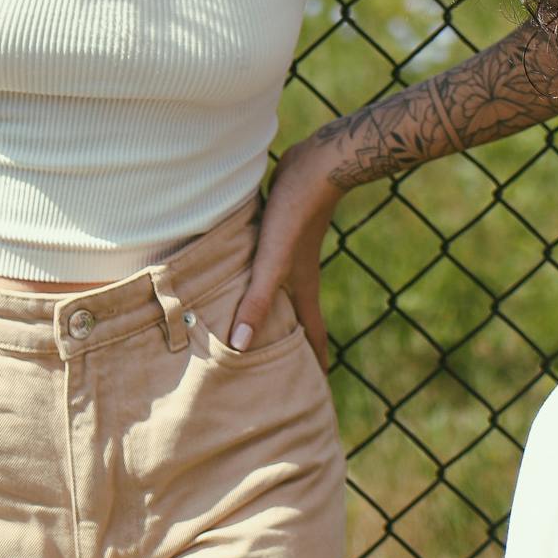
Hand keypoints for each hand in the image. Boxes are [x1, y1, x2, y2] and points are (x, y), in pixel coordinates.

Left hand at [229, 129, 341, 369]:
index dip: (314, 364)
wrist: (315, 166)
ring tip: (264, 330)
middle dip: (295, 346)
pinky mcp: (282, 233)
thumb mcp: (272, 261)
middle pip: (299, 320)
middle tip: (285, 370)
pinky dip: (263, 283)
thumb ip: (257, 301)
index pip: (312, 338)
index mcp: (302, 290)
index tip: (316, 390)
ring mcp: (292, 254)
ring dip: (277, 314)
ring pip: (284, 294)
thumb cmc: (293, 215)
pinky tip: (249, 278)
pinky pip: (272, 268)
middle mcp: (300, 276)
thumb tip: (242, 346)